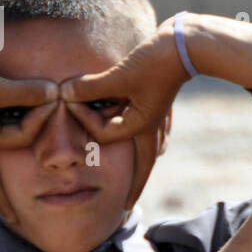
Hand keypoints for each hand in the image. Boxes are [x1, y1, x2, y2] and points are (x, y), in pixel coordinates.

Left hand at [58, 16, 189, 208]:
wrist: (186, 45)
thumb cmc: (155, 63)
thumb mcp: (120, 76)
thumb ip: (90, 87)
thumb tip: (64, 94)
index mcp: (142, 126)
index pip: (103, 133)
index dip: (83, 119)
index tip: (68, 98)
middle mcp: (150, 126)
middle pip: (143, 165)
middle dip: (135, 186)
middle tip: (128, 207)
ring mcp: (156, 115)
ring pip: (147, 147)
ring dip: (140, 164)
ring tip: (136, 184)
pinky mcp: (155, 101)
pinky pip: (147, 128)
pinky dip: (142, 137)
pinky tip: (151, 145)